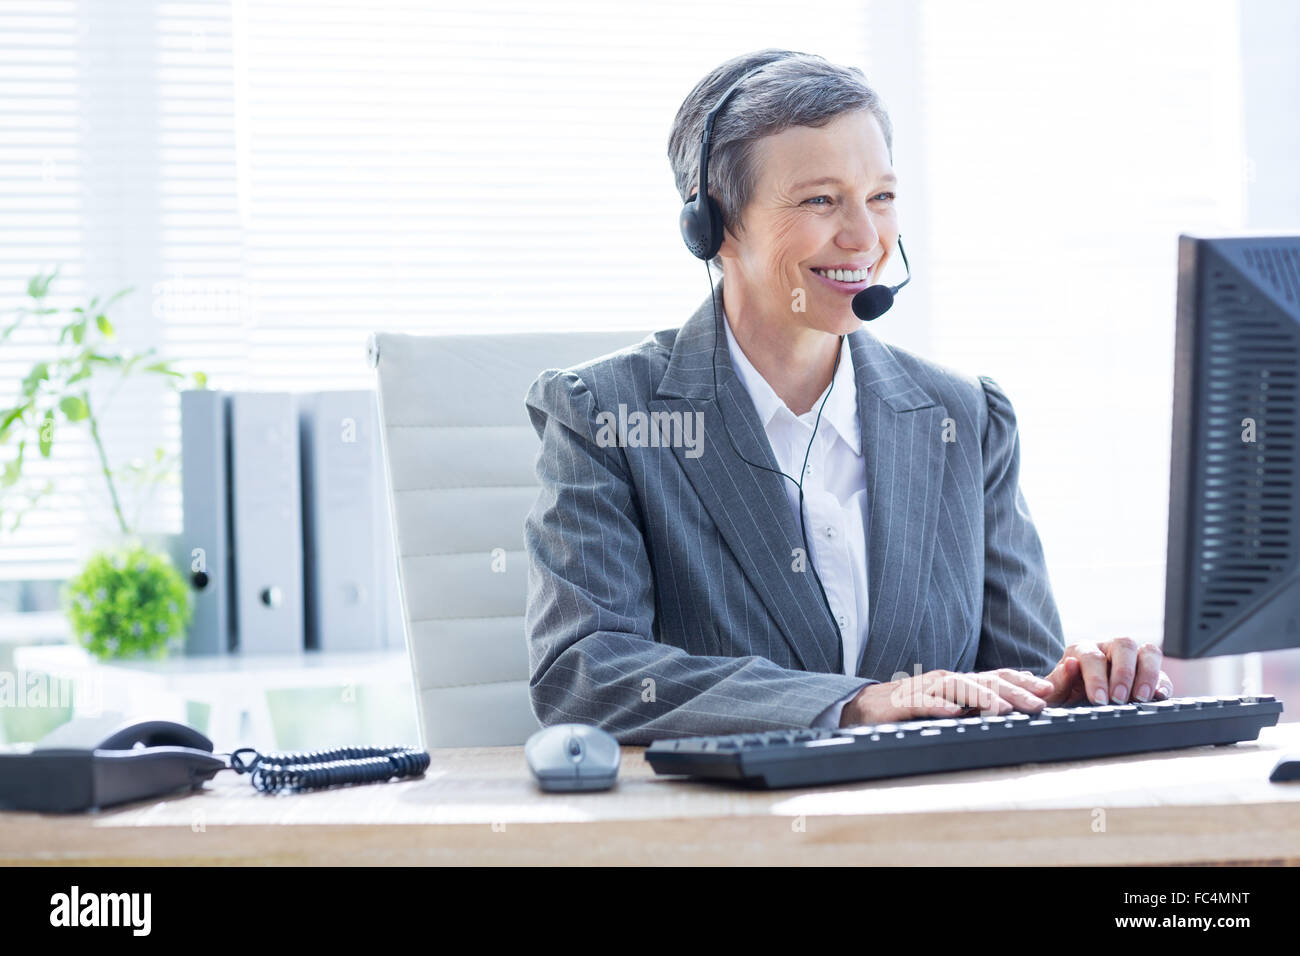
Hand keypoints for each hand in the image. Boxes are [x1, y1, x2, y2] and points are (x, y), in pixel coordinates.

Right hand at [842, 667, 1054, 725]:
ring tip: (1003, 709)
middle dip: (1014, 690)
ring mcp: (924, 689)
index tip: (1048, 688)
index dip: (1021, 680)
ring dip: (982, 698)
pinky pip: (923, 703)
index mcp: (958, 682)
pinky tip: (953, 713)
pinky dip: (938, 706)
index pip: (995, 677)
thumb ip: (973, 704)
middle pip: (984, 681)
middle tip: (1039, 702)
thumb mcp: (948, 705)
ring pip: (957, 688)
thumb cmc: (909, 707)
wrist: (864, 707)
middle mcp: (945, 681)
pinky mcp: (902, 703)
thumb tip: (1010, 707)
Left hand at [1041, 638, 1173, 705]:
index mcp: (1082, 650)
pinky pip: (1163, 673)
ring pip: (1148, 652)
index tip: (1099, 700)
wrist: (1073, 701)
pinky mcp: (1148, 674)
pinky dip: (1163, 684)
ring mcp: (1131, 660)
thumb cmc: (1064, 695)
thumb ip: (1056, 682)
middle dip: (1123, 672)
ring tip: (1141, 698)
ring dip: (1147, 674)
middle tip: (1119, 698)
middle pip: (1124, 645)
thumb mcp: (1054, 692)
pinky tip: (1158, 697)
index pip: (1092, 657)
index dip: (1096, 678)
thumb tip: (1069, 666)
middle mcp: (1108, 649)